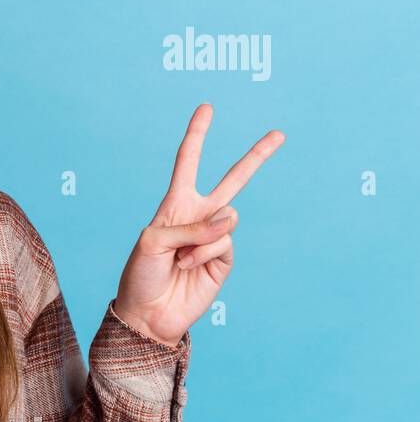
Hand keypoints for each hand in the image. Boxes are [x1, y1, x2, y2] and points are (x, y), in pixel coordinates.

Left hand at [112, 104, 284, 346]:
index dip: (197, 135)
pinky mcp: (224, 259)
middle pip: (233, 180)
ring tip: (178, 258)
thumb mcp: (152, 241)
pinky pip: (224, 242)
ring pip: (226, 217)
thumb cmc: (141, 274)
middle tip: (279, 134)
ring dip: (199, 238)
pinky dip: (204, 253)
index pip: (188, 163)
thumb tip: (229, 220)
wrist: (147, 313)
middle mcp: (197, 216)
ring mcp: (213, 238)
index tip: (207, 108)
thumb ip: (190, 227)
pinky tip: (188, 267)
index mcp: (174, 204)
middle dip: (256, 156)